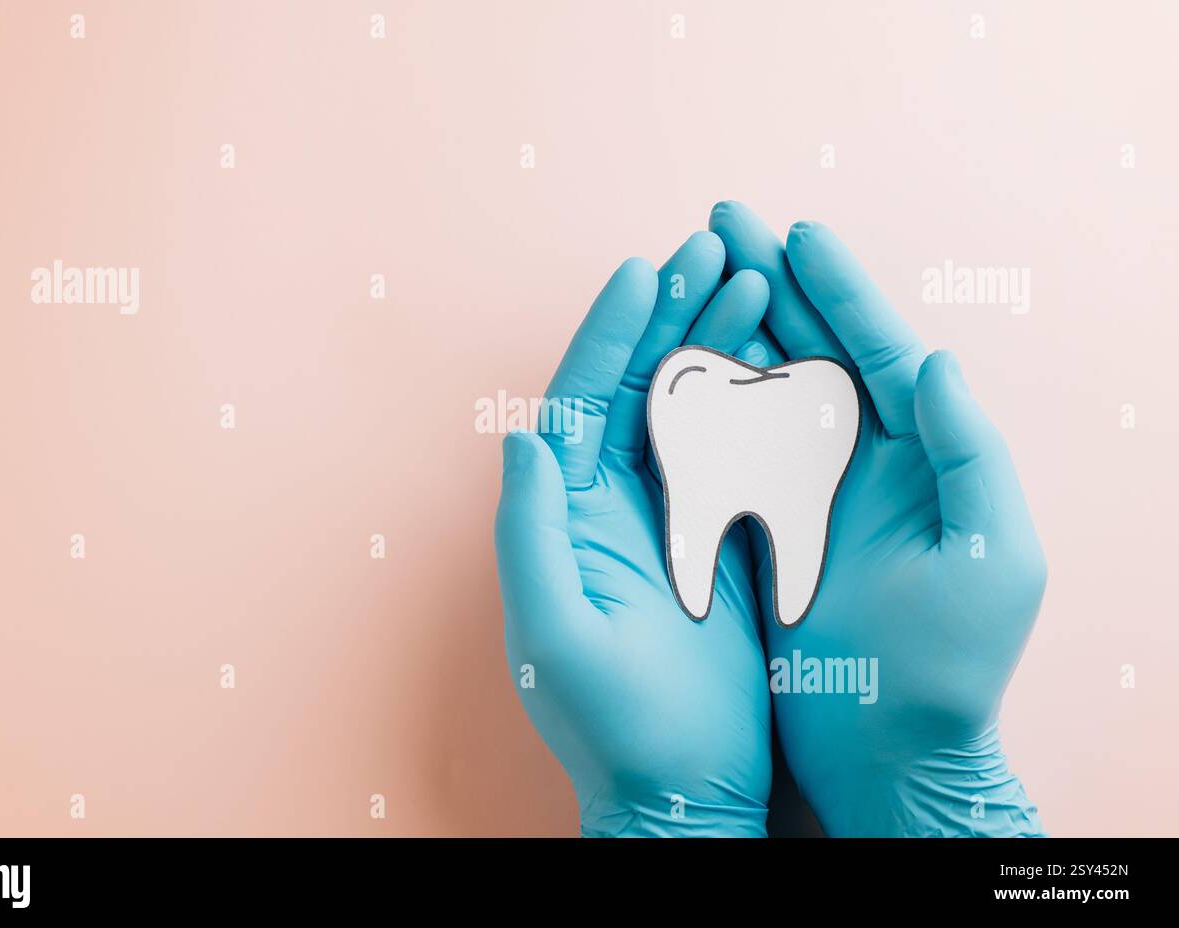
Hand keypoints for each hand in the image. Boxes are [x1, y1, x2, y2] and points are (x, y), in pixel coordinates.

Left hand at [495, 232, 774, 835]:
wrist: (684, 789)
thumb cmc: (613, 723)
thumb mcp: (556, 632)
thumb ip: (533, 533)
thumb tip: (524, 438)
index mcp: (564, 517)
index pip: (581, 401)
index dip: (610, 333)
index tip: (644, 270)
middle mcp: (609, 506)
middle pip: (638, 387)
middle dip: (672, 316)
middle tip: (715, 250)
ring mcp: (666, 519)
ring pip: (688, 410)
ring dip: (715, 345)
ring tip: (755, 283)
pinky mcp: (717, 541)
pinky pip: (732, 454)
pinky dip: (752, 403)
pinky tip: (780, 361)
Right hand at [709, 202, 1045, 835]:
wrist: (890, 750)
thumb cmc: (951, 668)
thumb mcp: (992, 559)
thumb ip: (972, 455)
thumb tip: (938, 362)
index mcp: (925, 458)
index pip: (881, 352)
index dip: (840, 290)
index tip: (798, 232)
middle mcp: (866, 462)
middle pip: (815, 350)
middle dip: (772, 282)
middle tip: (724, 219)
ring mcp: (812, 491)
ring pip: (765, 388)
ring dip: (731, 326)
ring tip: (691, 270)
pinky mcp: (767, 526)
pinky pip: (731, 449)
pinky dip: (705, 402)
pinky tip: (672, 362)